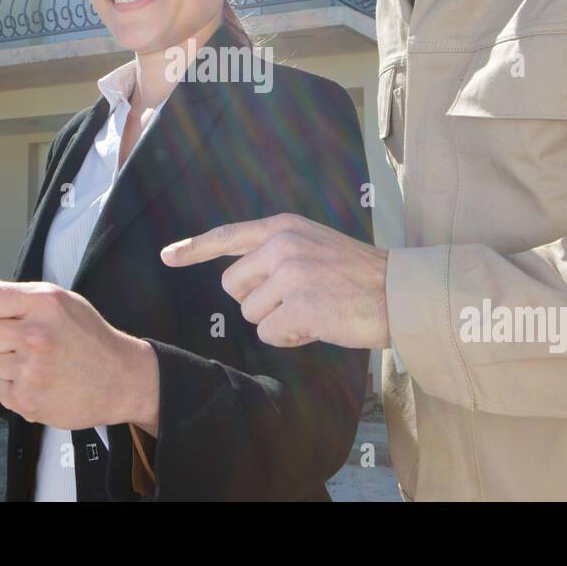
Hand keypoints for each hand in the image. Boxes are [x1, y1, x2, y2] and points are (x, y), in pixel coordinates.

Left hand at [0, 265, 159, 433]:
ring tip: (40, 362)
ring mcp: (30, 369)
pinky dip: (16, 387)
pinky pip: (0, 388)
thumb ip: (14, 291)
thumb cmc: (89, 337)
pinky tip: (42, 382)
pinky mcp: (27, 399)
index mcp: (44, 301)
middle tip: (22, 340)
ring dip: (9, 364)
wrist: (121, 379)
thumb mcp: (59, 302)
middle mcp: (35, 334)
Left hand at [160, 213, 389, 349]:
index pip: (227, 236)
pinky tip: (319, 324)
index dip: (193, 248)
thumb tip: (239, 278)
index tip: (167, 256)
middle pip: (234, 288)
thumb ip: (276, 252)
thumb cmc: (358, 274)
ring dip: (278, 321)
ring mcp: (290, 275)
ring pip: (252, 314)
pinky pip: (271, 334)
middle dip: (259, 302)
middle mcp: (282, 246)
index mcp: (283, 227)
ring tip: (314, 309)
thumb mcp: (313, 244)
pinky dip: (292, 338)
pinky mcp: (300, 307)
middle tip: (297, 299)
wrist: (399, 291)